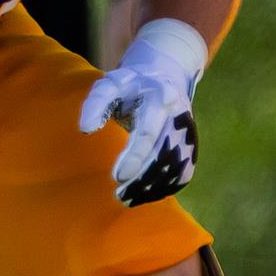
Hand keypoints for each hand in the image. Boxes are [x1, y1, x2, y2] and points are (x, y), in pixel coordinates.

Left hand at [78, 20, 204, 206]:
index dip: (134, 157)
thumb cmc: (130, 84)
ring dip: (154, 187)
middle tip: (120, 196)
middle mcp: (178, 115)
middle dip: (143, 179)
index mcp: (159, 97)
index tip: (117, 177)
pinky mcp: (191, 143)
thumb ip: (95, 104)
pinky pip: (184, 170)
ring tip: (129, 199)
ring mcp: (188, 130)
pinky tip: (146, 196)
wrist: (164, 75)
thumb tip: (85, 129)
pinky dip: (167, 187)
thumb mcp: (109, 85)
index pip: (148, 134)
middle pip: (164, 155)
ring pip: (177, 166)